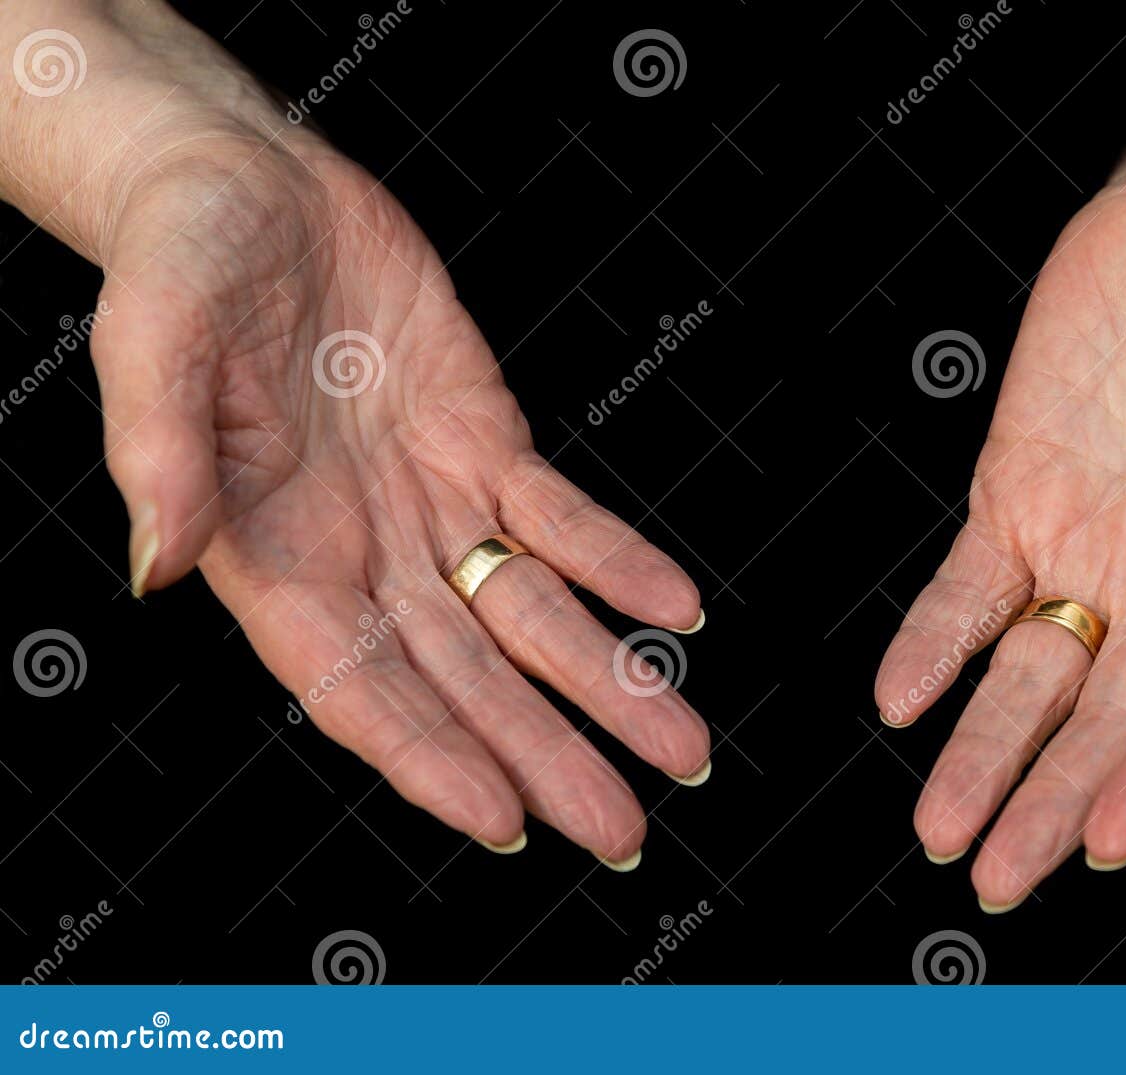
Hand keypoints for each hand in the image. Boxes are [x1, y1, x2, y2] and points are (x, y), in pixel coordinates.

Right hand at [12, 3, 710, 861]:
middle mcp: (362, 551)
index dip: (429, 756)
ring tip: (679, 746)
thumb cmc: (181, 259)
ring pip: (530, 615)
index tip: (503, 818)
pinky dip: (619, 563)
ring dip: (606, 682)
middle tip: (621, 831)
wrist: (248, 183)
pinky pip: (560, 516)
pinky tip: (676, 609)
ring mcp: (431, 501)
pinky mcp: (484, 440)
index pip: (359, 684)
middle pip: (466, 679)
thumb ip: (160, 455)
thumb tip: (157, 564)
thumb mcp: (152, 340)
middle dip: (545, 754)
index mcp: (271, 556)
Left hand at [874, 105, 1125, 910]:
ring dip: (987, 752)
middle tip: (1000, 877)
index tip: (1112, 835)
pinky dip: (935, 642)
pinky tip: (901, 697)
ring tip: (942, 831)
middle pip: (1114, 721)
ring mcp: (1094, 547)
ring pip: (1034, 678)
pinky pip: (969, 589)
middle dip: (1058, 800)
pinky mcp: (1021, 496)